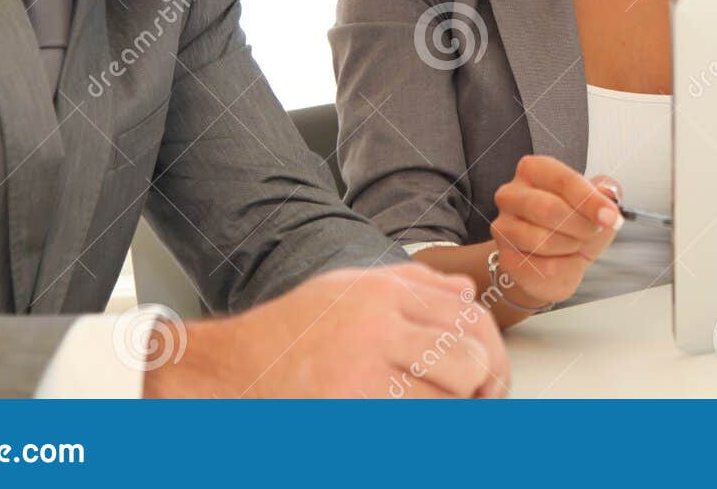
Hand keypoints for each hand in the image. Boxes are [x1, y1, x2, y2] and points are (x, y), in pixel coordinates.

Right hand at [143, 263, 507, 397]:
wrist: (225, 371)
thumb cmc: (288, 333)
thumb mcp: (347, 289)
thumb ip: (411, 286)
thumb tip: (466, 295)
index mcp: (382, 294)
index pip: (468, 317)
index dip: (491, 353)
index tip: (489, 379)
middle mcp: (378, 326)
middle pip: (470, 359)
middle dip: (483, 389)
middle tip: (477, 406)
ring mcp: (363, 372)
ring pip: (450, 400)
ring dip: (455, 416)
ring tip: (442, 417)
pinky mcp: (352, 411)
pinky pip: (416, 424)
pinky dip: (426, 430)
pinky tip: (410, 423)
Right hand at [488, 154, 622, 307]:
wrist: (556, 262)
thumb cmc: (573, 226)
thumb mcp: (596, 204)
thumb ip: (606, 193)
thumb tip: (608, 193)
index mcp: (534, 170)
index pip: (563, 180)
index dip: (590, 200)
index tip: (611, 216)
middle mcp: (511, 194)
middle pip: (549, 209)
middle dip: (581, 224)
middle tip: (594, 231)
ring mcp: (503, 227)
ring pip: (543, 240)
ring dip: (571, 246)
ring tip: (575, 244)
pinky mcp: (506, 258)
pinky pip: (541, 267)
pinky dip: (563, 268)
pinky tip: (561, 260)